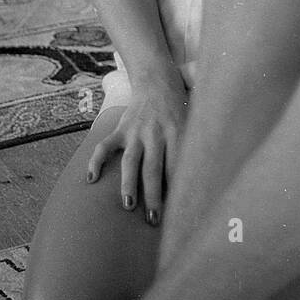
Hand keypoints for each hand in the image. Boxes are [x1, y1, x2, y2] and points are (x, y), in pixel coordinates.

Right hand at [87, 72, 186, 224]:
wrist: (158, 81)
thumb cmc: (180, 109)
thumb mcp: (193, 122)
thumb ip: (195, 146)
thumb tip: (209, 176)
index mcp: (178, 132)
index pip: (178, 165)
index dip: (179, 188)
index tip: (180, 209)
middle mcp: (156, 133)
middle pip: (154, 168)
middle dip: (154, 195)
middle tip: (154, 218)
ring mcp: (136, 131)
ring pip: (131, 161)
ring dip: (129, 184)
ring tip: (128, 206)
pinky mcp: (121, 128)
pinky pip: (105, 145)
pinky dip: (96, 160)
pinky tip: (90, 179)